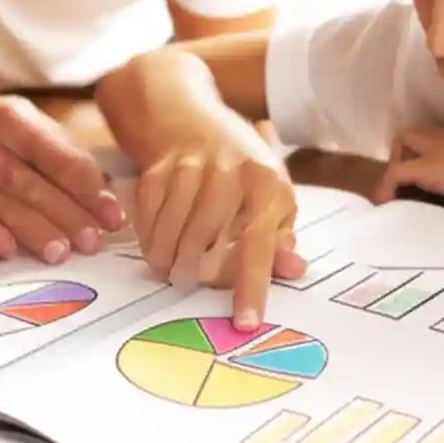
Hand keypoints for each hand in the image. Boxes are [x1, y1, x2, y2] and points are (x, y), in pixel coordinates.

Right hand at [0, 82, 124, 261]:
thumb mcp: (30, 122)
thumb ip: (65, 153)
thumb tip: (106, 190)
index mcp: (14, 125)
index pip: (58, 160)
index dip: (89, 191)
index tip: (113, 218)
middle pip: (29, 188)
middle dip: (65, 218)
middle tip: (91, 244)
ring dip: (23, 232)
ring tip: (54, 252)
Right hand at [134, 137, 306, 328]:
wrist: (189, 119)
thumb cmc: (241, 170)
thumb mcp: (271, 196)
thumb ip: (280, 237)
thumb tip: (295, 270)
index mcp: (267, 183)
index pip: (258, 244)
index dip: (251, 286)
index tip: (245, 323)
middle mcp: (230, 172)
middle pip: (204, 243)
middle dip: (194, 273)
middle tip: (189, 283)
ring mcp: (190, 167)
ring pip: (172, 232)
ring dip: (167, 260)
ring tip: (170, 271)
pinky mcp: (158, 167)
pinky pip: (148, 217)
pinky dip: (149, 238)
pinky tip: (156, 243)